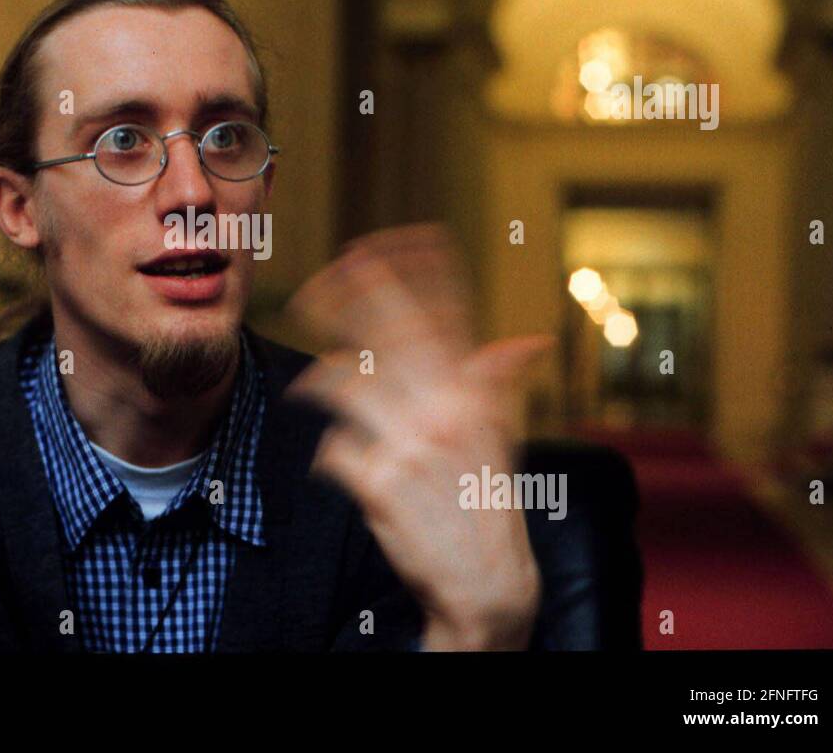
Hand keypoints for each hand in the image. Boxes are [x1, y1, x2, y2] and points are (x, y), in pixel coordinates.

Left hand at [285, 224, 551, 649]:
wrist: (488, 585)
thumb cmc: (489, 503)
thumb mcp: (503, 438)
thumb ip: (500, 383)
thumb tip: (528, 341)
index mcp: (477, 394)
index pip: (440, 314)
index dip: (406, 273)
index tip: (372, 246)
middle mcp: (448, 411)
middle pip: (386, 334)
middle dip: (343, 299)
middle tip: (311, 286)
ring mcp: (413, 447)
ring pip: (348, 385)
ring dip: (318, 381)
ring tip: (304, 387)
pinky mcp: (381, 486)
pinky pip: (335, 450)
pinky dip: (331, 453)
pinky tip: (336, 460)